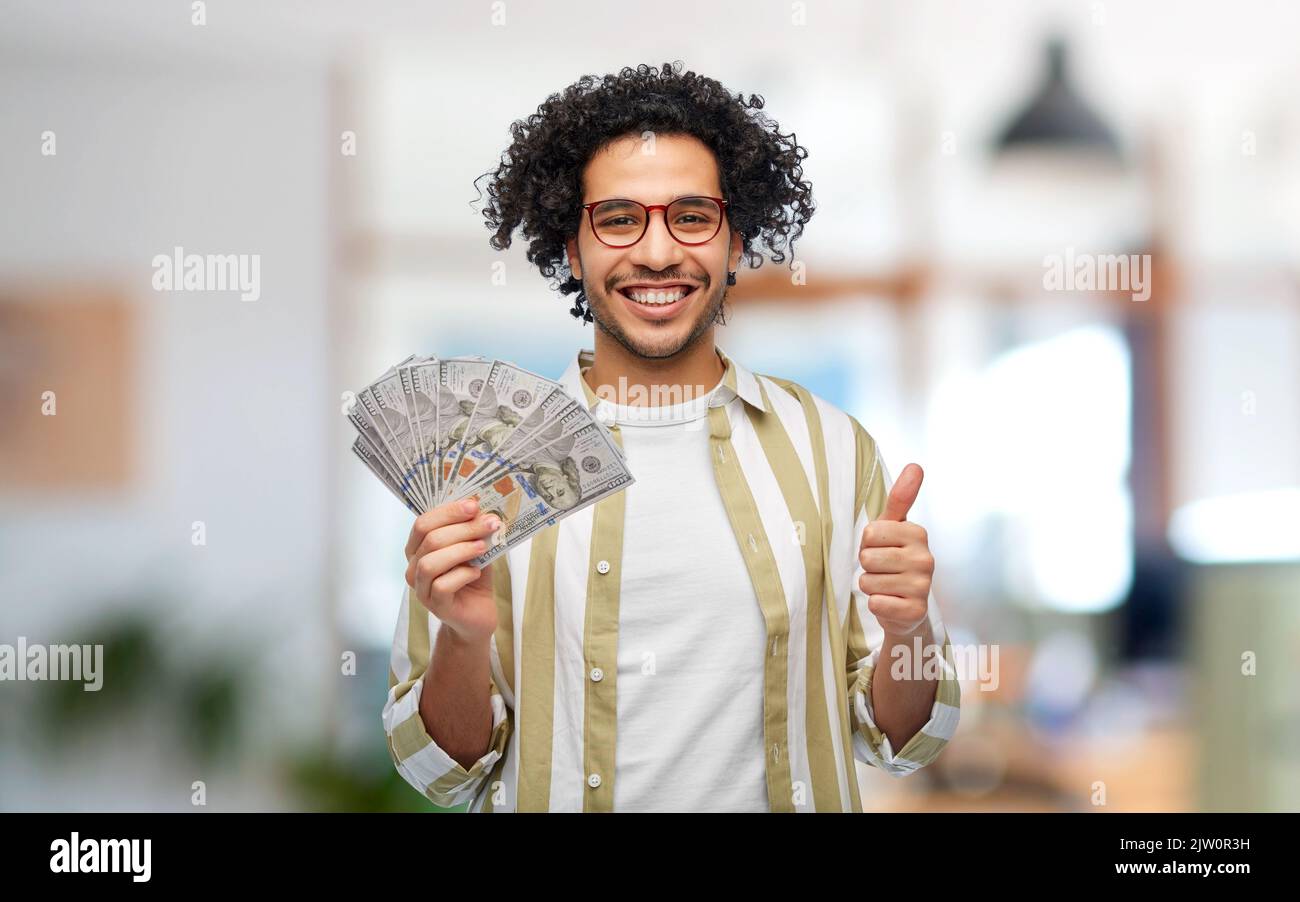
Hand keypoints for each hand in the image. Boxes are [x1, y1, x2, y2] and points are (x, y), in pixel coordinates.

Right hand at [404, 497, 501, 644]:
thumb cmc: (473, 577)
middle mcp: (414, 567)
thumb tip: (482, 509)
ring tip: (482, 547)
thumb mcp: (475, 548)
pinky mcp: (435, 606)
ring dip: (460, 550)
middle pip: (430, 540)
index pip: (423, 523)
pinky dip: (462, 575)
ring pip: (430, 563)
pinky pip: (442, 586)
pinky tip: (476, 573)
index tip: (474, 505)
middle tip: (489, 523)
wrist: (478, 614)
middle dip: (462, 528)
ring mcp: (422, 589)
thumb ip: (473, 531)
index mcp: (418, 548)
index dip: (448, 512)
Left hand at [858, 463, 933, 637]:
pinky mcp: (915, 612)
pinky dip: (876, 605)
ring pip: (868, 581)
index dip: (868, 544)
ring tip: (887, 586)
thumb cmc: (894, 561)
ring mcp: (922, 586)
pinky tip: (890, 603)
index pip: (870, 533)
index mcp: (918, 534)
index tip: (882, 549)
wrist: (906, 608)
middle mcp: (926, 559)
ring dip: (870, 586)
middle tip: (883, 571)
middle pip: (867, 557)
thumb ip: (901, 498)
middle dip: (868, 566)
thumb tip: (916, 465)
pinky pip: (876, 603)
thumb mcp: (894, 528)